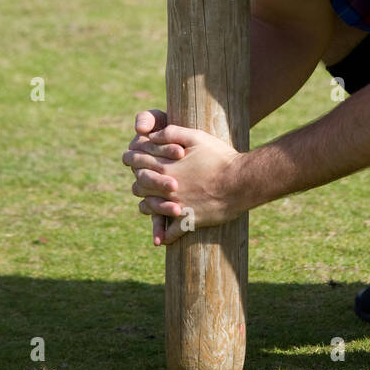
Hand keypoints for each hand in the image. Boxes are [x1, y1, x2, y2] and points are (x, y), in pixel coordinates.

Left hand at [122, 110, 243, 244]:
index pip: (138, 164)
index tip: (128, 158)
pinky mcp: (189, 221)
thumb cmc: (220, 157)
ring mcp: (176, 207)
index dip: (131, 159)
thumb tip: (151, 135)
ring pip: (150, 210)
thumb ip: (171, 132)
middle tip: (138, 181)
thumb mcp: (196, 136)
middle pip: (139, 188)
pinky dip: (165, 234)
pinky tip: (164, 236)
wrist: (241, 182)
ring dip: (147, 206)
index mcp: (165, 167)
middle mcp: (166, 189)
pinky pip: (171, 232)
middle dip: (138, 182)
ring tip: (148, 204)